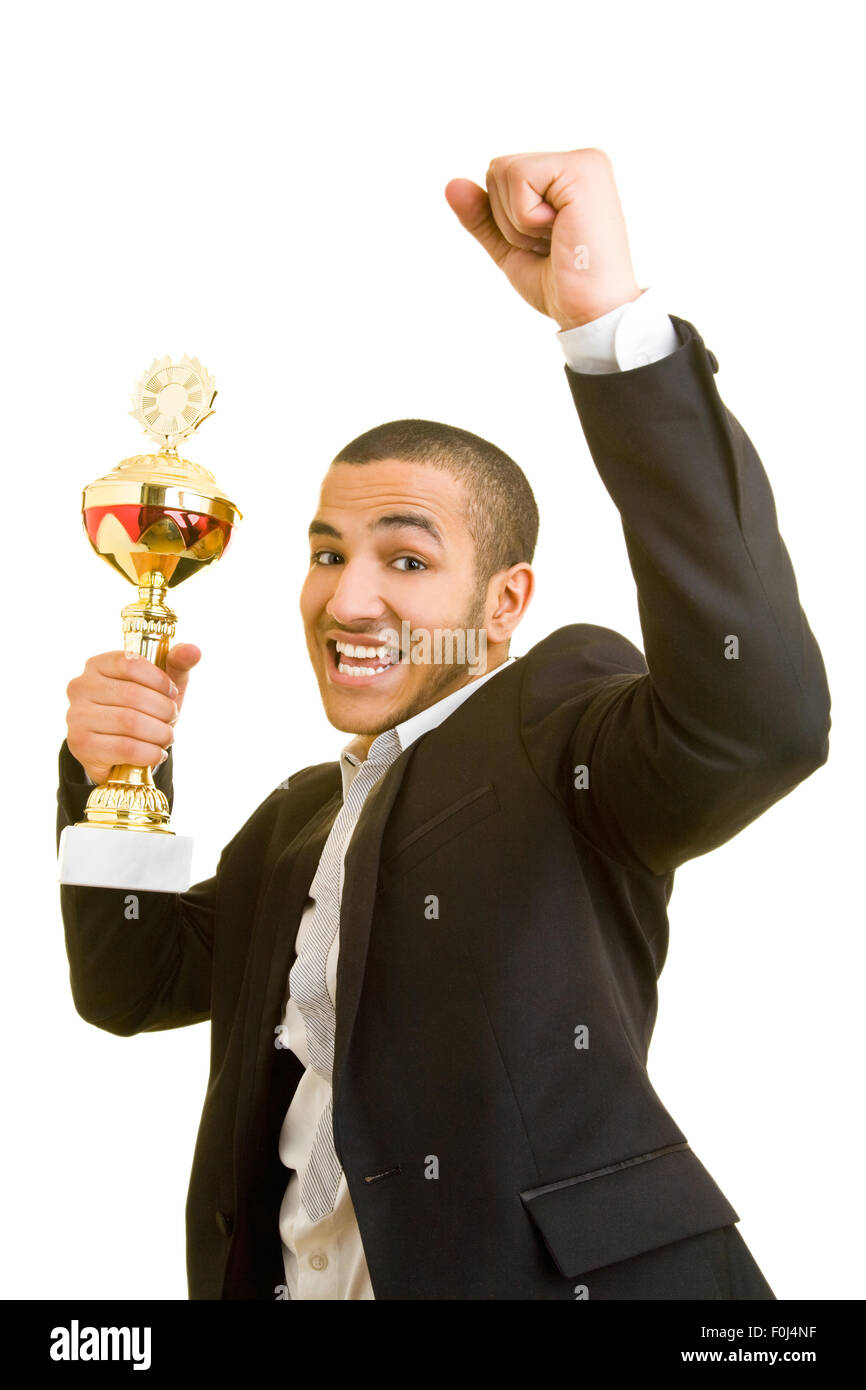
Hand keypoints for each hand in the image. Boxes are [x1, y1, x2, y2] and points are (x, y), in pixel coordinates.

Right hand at [65, 643, 201, 784]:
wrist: (120, 752)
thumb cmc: (143, 709)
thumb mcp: (161, 684)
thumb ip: (177, 662)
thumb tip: (194, 650)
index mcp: (98, 664)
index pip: (130, 662)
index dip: (160, 680)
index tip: (172, 693)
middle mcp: (80, 687)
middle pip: (133, 695)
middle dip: (163, 710)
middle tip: (172, 719)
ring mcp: (76, 716)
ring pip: (129, 722)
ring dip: (159, 733)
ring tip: (167, 737)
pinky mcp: (81, 745)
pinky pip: (124, 748)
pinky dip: (149, 753)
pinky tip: (157, 753)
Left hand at [445, 148, 641, 329]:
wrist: (592, 313)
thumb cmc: (560, 285)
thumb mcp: (511, 247)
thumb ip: (484, 217)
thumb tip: (451, 185)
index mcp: (567, 174)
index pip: (500, 175)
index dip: (505, 218)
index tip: (546, 243)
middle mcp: (579, 160)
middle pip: (497, 168)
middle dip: (508, 217)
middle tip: (551, 244)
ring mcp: (584, 161)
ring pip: (502, 170)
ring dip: (518, 221)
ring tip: (557, 240)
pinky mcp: (582, 169)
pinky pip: (518, 177)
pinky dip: (526, 218)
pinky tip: (561, 232)